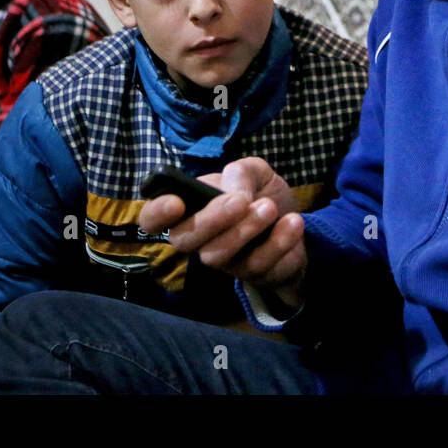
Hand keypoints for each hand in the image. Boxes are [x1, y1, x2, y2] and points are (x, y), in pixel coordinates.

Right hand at [138, 157, 307, 308]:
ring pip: (217, 255)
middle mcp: (198, 239)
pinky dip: (278, 240)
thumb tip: (235, 194)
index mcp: (190, 209)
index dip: (156, 213)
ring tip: (269, 208)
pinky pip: (257, 264)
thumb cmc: (260, 194)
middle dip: (210, 220)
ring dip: (245, 229)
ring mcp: (223, 261)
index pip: (152, 219)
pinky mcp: (251, 275)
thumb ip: (240, 173)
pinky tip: (293, 221)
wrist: (295, 221)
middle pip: (183, 240)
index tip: (175, 201)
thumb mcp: (254, 172)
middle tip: (240, 201)